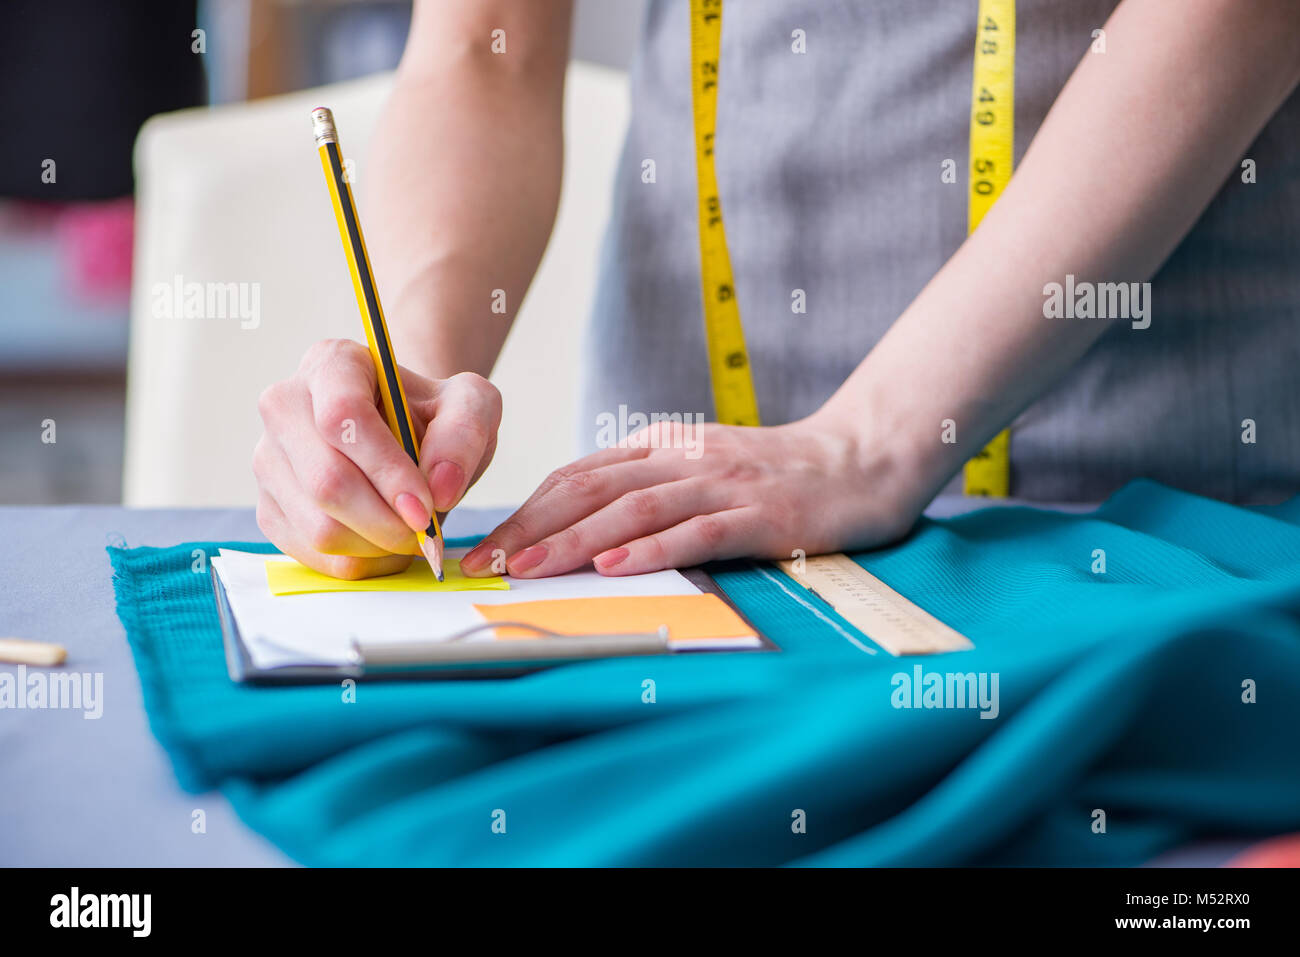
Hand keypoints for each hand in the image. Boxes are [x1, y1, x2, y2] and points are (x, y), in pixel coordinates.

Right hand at [254, 339, 500, 578]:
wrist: (407, 436)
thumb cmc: (434, 416)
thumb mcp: (471, 406)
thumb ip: (465, 434)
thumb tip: (441, 488)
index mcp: (331, 364)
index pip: (343, 417)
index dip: (386, 470)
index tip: (426, 507)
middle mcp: (284, 405)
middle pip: (326, 481)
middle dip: (386, 521)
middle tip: (426, 532)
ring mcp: (268, 459)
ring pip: (318, 526)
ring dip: (378, 546)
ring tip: (410, 533)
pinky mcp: (269, 507)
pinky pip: (312, 554)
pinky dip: (361, 561)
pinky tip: (385, 542)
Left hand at [459, 412, 921, 578]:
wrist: (860, 458)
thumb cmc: (772, 474)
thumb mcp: (697, 469)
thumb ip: (645, 490)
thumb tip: (576, 532)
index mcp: (659, 448)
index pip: (577, 477)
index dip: (525, 511)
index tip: (485, 547)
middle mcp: (681, 459)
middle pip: (591, 490)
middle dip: (531, 529)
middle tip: (485, 565)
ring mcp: (720, 483)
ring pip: (634, 509)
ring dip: (576, 541)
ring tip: (531, 569)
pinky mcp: (759, 512)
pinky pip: (698, 530)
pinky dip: (654, 549)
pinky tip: (617, 567)